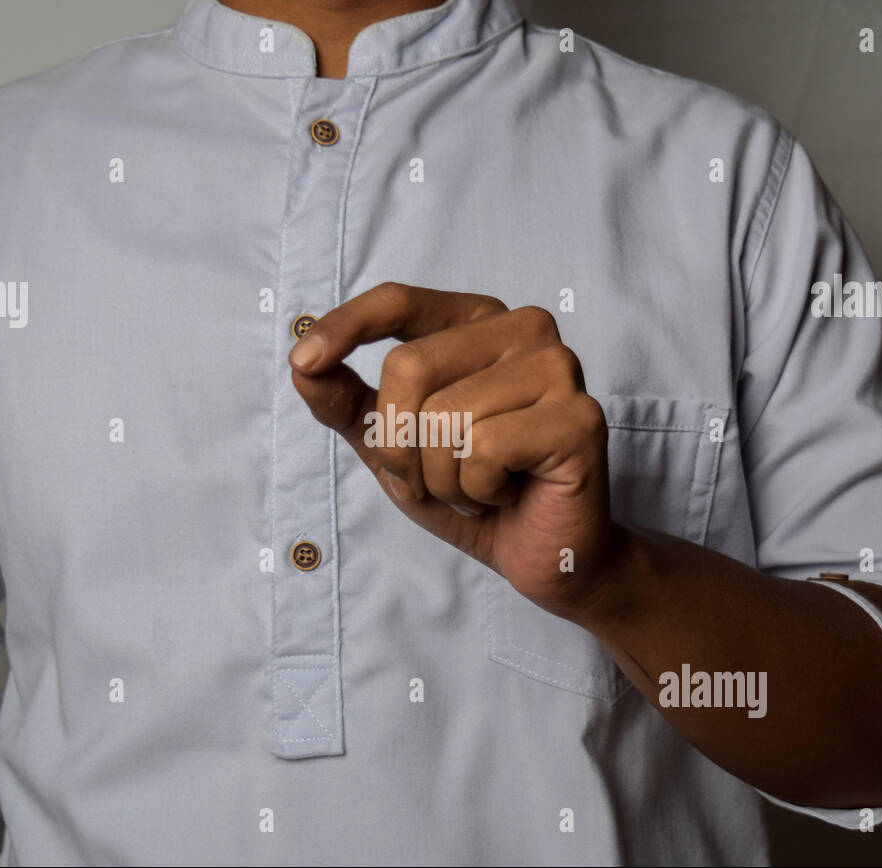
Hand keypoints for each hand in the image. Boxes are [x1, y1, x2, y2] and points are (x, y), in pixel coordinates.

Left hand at [289, 282, 616, 616]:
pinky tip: (508, 493)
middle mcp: (523, 329)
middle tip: (436, 479)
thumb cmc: (471, 491)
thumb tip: (302, 365)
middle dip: (401, 445)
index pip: (400, 301)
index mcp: (478, 321)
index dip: (345, 327)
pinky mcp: (579, 418)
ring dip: (442, 478)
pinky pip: (485, 448)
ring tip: (477, 489)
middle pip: (409, 366)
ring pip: (445, 415)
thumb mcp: (392, 445)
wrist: (537, 552)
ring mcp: (558, 368)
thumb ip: (347, 402)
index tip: (303, 361)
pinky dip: (478, 490)